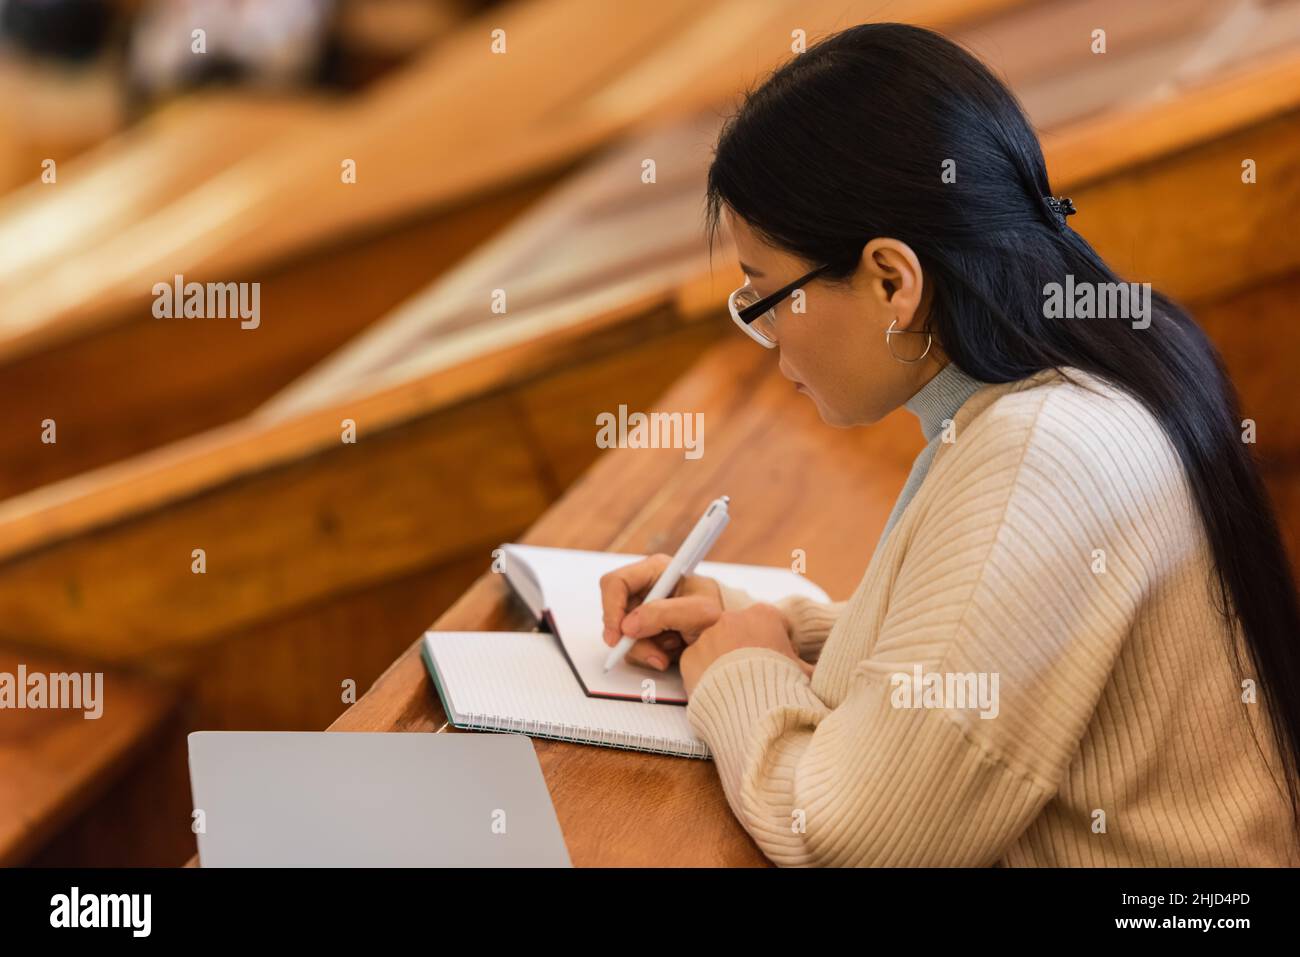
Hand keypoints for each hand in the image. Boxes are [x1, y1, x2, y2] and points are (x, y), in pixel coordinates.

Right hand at [599, 553, 724, 670]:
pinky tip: (671, 651)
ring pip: (622, 635)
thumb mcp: (699, 612)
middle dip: (633, 638)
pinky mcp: (644, 629)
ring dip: (646, 649)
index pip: (616, 583)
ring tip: (674, 649)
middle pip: (615, 613)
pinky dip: (650, 654)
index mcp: (655, 570)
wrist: (730, 632)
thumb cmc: (720, 612)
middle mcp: (644, 588)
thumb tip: (627, 626)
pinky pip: (632, 647)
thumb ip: (664, 614)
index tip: (617, 635)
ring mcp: (642, 610)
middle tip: (655, 654)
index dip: (612, 608)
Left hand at [680, 604, 810, 695]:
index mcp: (765, 615)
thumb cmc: (782, 687)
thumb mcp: (805, 673)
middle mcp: (733, 618)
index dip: (780, 644)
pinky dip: (706, 674)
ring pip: (717, 645)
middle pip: (742, 631)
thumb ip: (808, 665)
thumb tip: (822, 670)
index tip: (781, 663)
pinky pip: (698, 663)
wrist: (752, 709)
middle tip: (757, 677)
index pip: (774, 623)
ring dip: (725, 660)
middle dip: (748, 650)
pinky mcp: (690, 656)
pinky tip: (720, 691)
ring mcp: (708, 635)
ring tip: (738, 687)